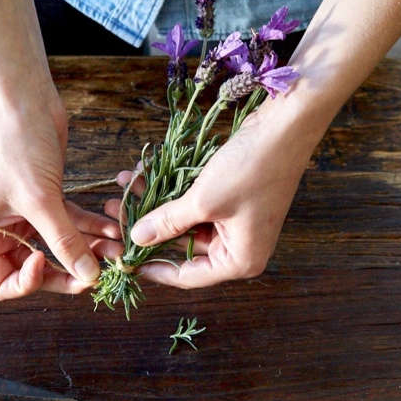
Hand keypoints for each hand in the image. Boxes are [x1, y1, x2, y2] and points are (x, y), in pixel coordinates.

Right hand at [0, 89, 122, 299]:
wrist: (24, 97)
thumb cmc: (17, 144)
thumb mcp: (41, 200)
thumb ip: (65, 242)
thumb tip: (89, 277)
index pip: (2, 285)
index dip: (27, 283)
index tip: (46, 262)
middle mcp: (1, 230)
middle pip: (36, 273)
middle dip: (68, 272)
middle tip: (96, 274)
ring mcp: (25, 216)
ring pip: (59, 249)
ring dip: (88, 251)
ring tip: (116, 251)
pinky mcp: (47, 200)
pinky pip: (70, 225)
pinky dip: (90, 228)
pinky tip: (113, 229)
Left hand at [107, 106, 316, 289]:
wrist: (287, 124)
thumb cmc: (251, 169)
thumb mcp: (203, 200)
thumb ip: (167, 222)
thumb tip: (137, 238)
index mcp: (239, 261)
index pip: (188, 276)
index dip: (152, 268)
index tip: (123, 258)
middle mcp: (238, 247)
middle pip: (182, 249)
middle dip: (147, 230)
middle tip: (113, 219)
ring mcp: (235, 223)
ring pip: (184, 223)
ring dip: (152, 206)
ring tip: (121, 192)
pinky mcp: (231, 200)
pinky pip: (193, 204)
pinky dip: (169, 191)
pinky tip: (140, 175)